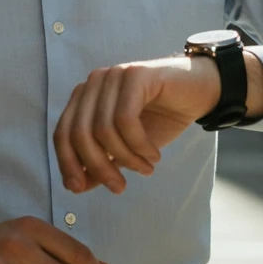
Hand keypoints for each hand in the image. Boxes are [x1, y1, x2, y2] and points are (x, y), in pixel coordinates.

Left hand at [52, 56, 221, 194]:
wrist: (200, 91)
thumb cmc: (161, 118)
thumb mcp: (126, 148)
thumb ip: (100, 163)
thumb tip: (75, 186)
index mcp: (85, 97)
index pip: (62, 133)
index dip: (67, 163)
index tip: (79, 188)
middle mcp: (95, 83)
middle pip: (79, 133)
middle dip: (98, 167)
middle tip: (120, 187)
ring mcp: (114, 75)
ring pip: (103, 130)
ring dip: (126, 158)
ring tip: (146, 168)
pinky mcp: (136, 74)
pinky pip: (126, 119)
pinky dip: (139, 145)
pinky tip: (154, 154)